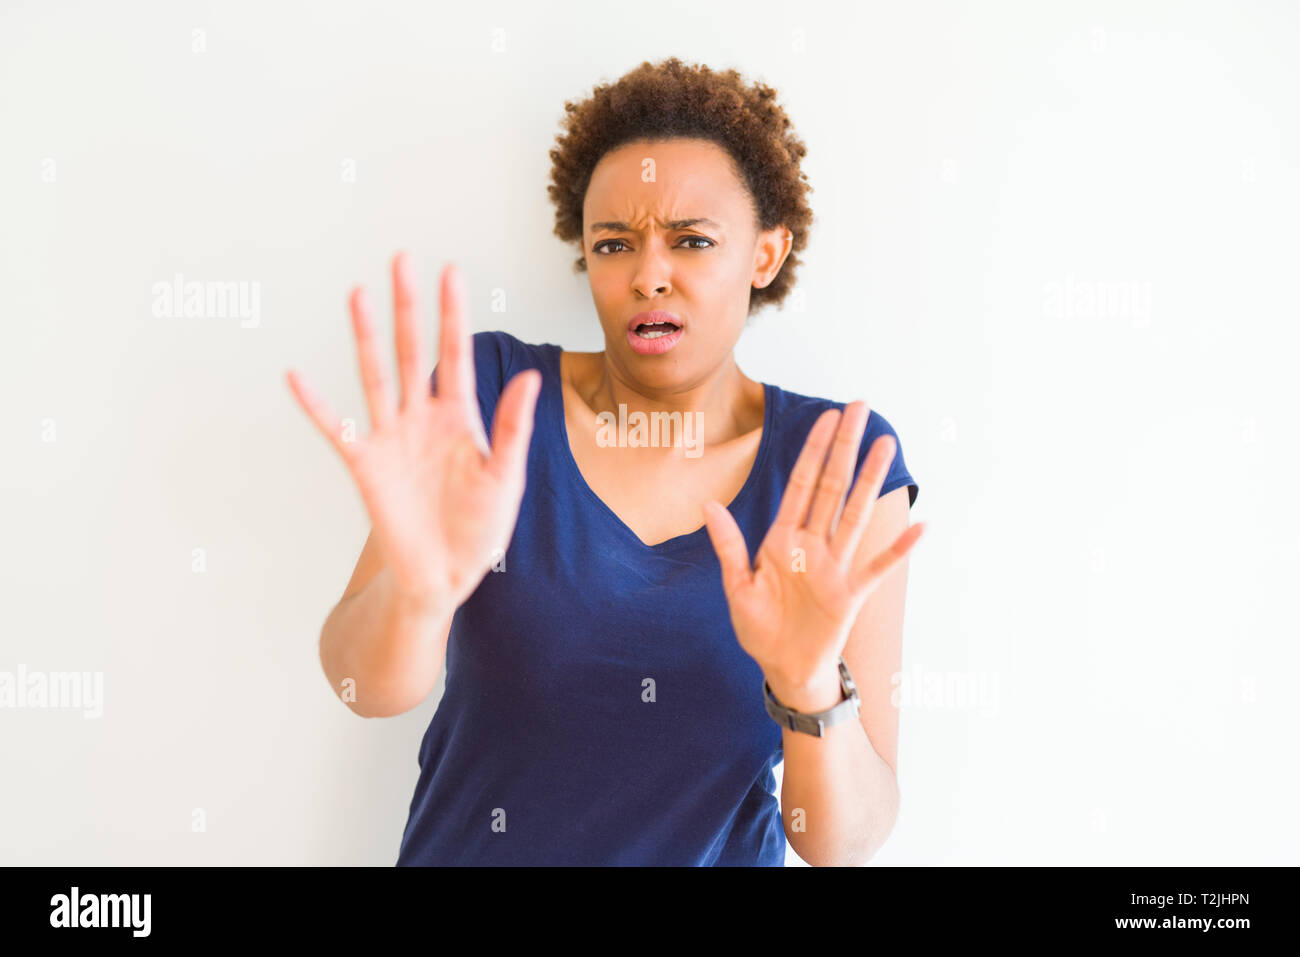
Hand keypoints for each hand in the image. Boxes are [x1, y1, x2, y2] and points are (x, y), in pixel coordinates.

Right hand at [286, 252, 541, 610]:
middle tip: (401, 260)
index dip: (452, 313)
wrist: (445, 575)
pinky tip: (296, 375)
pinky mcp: (365, 465)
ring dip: (366, 337)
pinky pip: (336, 429)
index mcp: (461, 417)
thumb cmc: (480, 528)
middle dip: (407, 307)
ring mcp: (391, 438)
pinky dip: (316, 404)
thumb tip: (528, 378)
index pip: (455, 353)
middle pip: (412, 351)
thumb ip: (513, 427)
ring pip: (375, 376)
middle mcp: (422, 418)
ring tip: (357, 294)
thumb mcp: (505, 477)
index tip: (449, 270)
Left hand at [702, 402, 924, 692]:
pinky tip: (920, 526)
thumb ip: (729, 545)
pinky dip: (899, 550)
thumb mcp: (737, 586)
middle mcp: (813, 546)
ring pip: (854, 514)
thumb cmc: (760, 627)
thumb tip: (708, 505)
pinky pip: (877, 568)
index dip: (813, 450)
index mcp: (784, 540)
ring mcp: (835, 568)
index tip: (827, 418)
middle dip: (844, 448)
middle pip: (831, 487)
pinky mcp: (850, 595)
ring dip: (869, 480)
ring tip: (885, 445)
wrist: (782, 668)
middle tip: (859, 408)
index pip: (801, 484)